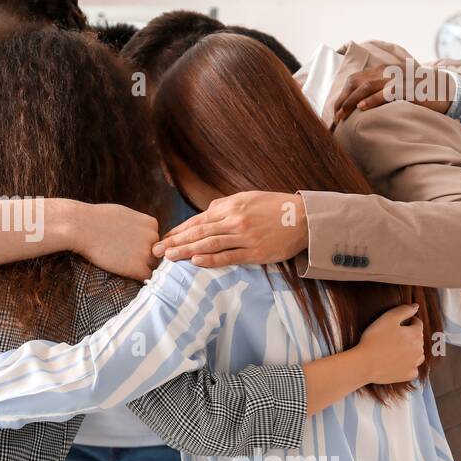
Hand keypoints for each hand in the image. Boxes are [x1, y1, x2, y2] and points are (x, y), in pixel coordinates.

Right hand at [67, 202, 159, 280]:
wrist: (82, 227)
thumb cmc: (96, 219)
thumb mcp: (125, 215)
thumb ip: (137, 226)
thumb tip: (138, 235)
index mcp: (152, 223)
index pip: (155, 239)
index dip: (143, 245)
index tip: (128, 245)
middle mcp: (154, 237)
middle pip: (156, 253)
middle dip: (142, 256)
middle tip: (124, 256)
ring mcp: (147, 253)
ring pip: (152, 266)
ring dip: (139, 267)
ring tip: (120, 263)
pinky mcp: (138, 268)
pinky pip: (146, 277)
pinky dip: (136, 277)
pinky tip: (122, 271)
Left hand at [154, 191, 306, 266]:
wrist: (304, 218)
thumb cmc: (275, 207)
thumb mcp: (248, 198)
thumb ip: (226, 205)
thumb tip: (207, 211)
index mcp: (231, 206)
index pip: (198, 220)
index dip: (179, 230)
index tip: (163, 239)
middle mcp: (235, 220)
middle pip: (199, 232)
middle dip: (175, 242)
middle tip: (156, 251)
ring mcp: (244, 237)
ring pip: (209, 244)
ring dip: (186, 251)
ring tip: (169, 257)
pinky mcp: (255, 252)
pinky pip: (229, 257)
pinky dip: (211, 259)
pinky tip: (195, 261)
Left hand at [329, 63, 454, 124]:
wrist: (445, 90)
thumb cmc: (417, 92)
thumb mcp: (395, 87)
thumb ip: (379, 90)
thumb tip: (357, 106)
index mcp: (383, 70)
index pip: (355, 79)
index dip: (342, 94)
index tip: (335, 110)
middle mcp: (388, 71)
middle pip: (357, 82)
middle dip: (343, 100)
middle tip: (335, 116)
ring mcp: (398, 78)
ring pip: (367, 86)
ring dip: (352, 101)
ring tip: (342, 114)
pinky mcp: (407, 88)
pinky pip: (386, 92)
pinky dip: (372, 100)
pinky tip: (362, 108)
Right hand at [355, 303, 423, 384]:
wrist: (365, 364)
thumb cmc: (375, 339)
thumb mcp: (388, 318)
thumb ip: (404, 310)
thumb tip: (416, 306)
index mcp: (416, 334)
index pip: (417, 323)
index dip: (408, 321)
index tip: (398, 324)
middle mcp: (419, 349)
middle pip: (418, 339)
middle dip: (409, 336)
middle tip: (393, 336)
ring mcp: (415, 363)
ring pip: (417, 354)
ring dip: (410, 351)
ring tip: (395, 350)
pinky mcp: (409, 375)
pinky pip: (412, 368)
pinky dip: (407, 365)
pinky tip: (397, 363)